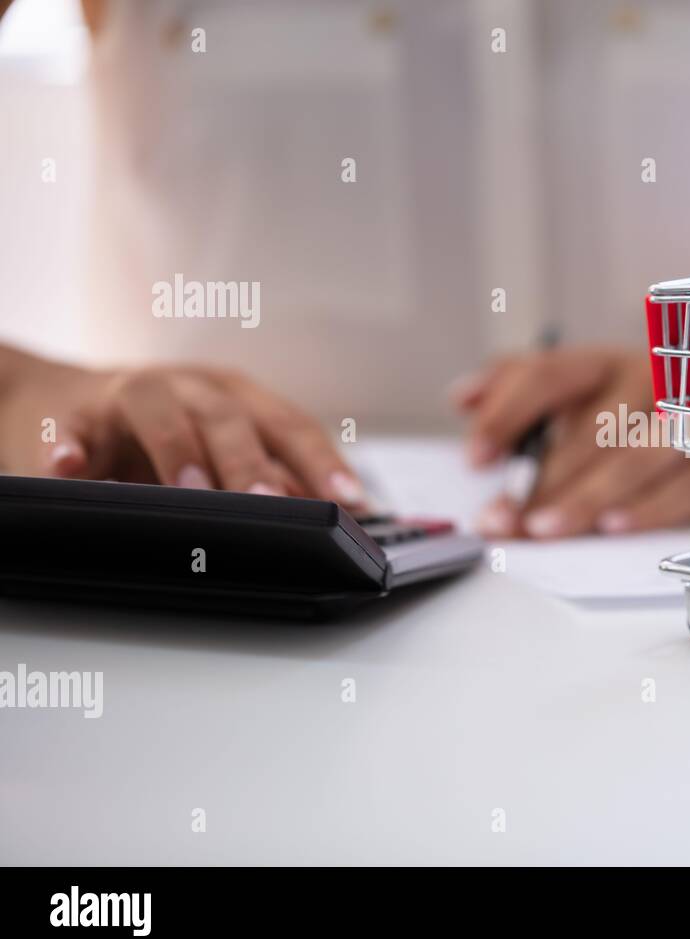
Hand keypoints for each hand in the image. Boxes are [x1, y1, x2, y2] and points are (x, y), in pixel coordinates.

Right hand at [0, 353, 367, 506]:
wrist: (59, 404)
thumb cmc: (161, 438)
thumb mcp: (220, 453)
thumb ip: (269, 479)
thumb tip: (333, 521)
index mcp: (236, 397)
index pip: (290, 426)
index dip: (321, 462)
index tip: (350, 502)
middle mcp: (188, 388)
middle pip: (228, 418)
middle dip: (252, 465)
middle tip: (272, 507)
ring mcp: (126, 396)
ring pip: (156, 411)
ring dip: (176, 451)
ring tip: (191, 492)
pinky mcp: (69, 416)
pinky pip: (68, 428)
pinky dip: (67, 446)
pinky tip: (68, 467)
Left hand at [453, 347, 689, 536]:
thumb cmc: (664, 410)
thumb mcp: (596, 391)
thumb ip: (526, 388)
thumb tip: (462, 397)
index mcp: (611, 362)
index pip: (551, 373)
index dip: (508, 412)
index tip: (475, 457)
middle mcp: (656, 379)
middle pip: (591, 426)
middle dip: (540, 478)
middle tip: (503, 519)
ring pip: (639, 454)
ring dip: (588, 494)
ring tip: (544, 529)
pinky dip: (653, 506)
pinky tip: (616, 527)